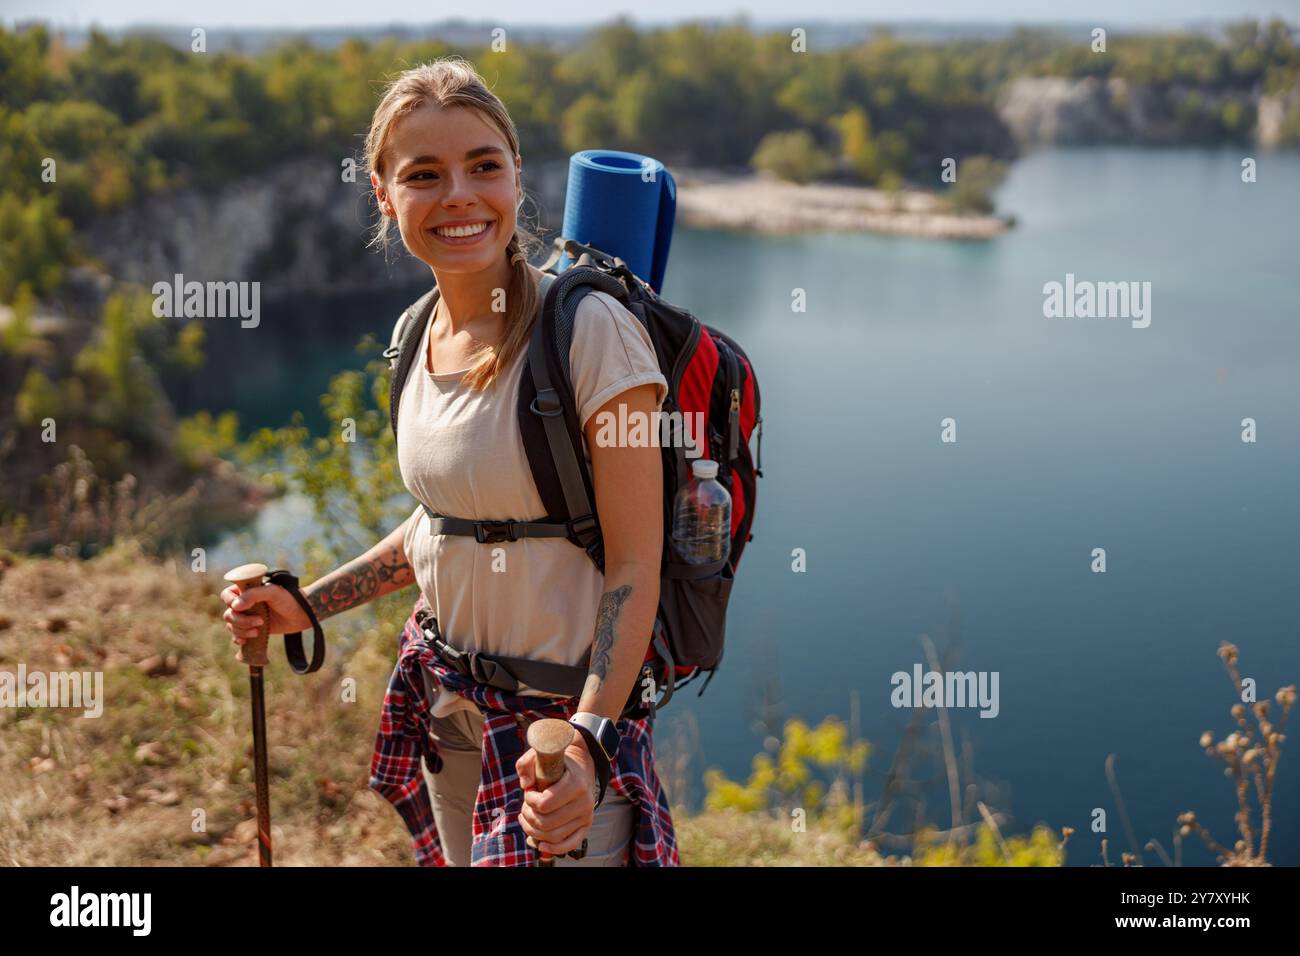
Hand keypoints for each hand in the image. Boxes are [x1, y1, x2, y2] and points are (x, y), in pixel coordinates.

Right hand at [220, 582, 310, 649]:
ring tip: (258, 631)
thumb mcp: (273, 592)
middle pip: (228, 613)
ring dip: (242, 631)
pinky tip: (244, 641)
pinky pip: (237, 635)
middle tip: (259, 622)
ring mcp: (247, 617)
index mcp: (247, 590)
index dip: (230, 602)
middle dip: (240, 620)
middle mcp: (244, 603)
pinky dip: (238, 639)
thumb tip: (235, 605)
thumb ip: (254, 595)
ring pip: (232, 626)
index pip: (227, 595)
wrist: (302, 615)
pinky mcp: (252, 629)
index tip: (240, 607)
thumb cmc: (289, 600)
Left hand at [515, 733, 597, 857]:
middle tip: (526, 806)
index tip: (528, 791)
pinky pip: (569, 845)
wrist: (581, 768)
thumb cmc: (558, 763)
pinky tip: (539, 843)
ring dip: (533, 830)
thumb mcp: (542, 754)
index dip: (529, 800)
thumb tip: (525, 784)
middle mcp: (585, 802)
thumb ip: (527, 763)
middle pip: (546, 822)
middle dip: (528, 816)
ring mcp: (586, 816)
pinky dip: (552, 848)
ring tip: (528, 818)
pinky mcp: (585, 826)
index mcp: (576, 784)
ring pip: (553, 836)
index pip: (544, 803)